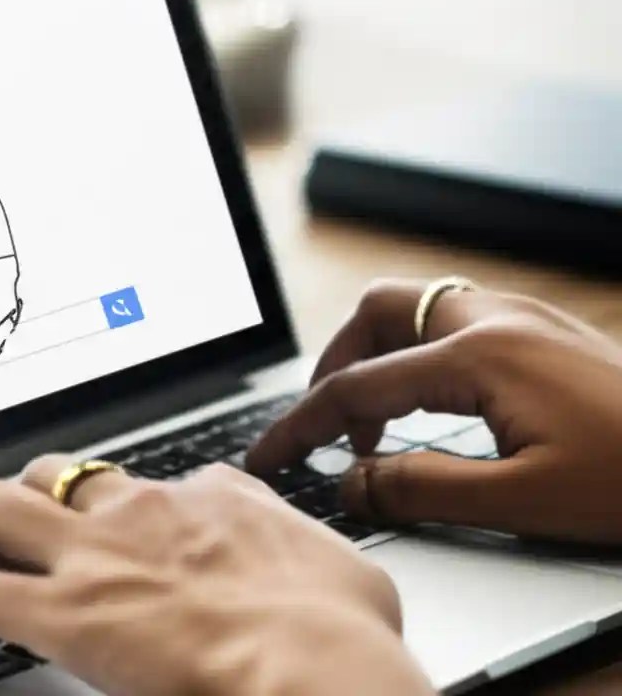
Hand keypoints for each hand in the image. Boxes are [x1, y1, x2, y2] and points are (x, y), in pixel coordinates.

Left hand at [0, 458, 431, 695]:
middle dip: (35, 498)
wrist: (310, 665)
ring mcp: (95, 556)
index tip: (122, 533)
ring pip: (2, 507)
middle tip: (27, 534)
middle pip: (59, 474)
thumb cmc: (338, 634)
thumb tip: (310, 564)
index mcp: (210, 500)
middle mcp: (143, 512)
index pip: (151, 484)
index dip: (127, 510)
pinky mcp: (58, 610)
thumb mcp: (344, 571)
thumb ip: (302, 553)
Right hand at [248, 278, 621, 543]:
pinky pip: (453, 321)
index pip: (357, 386)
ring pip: (416, 307)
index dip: (300, 426)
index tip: (267, 458)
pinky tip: (432, 407)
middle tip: (327, 426)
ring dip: (378, 355)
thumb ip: (421, 489)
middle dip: (336, 363)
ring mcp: (524, 318)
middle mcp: (496, 318)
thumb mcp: (522, 502)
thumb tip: (351, 482)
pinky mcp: (543, 332)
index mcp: (482, 354)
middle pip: (379, 311)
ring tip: (375, 422)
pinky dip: (418, 356)